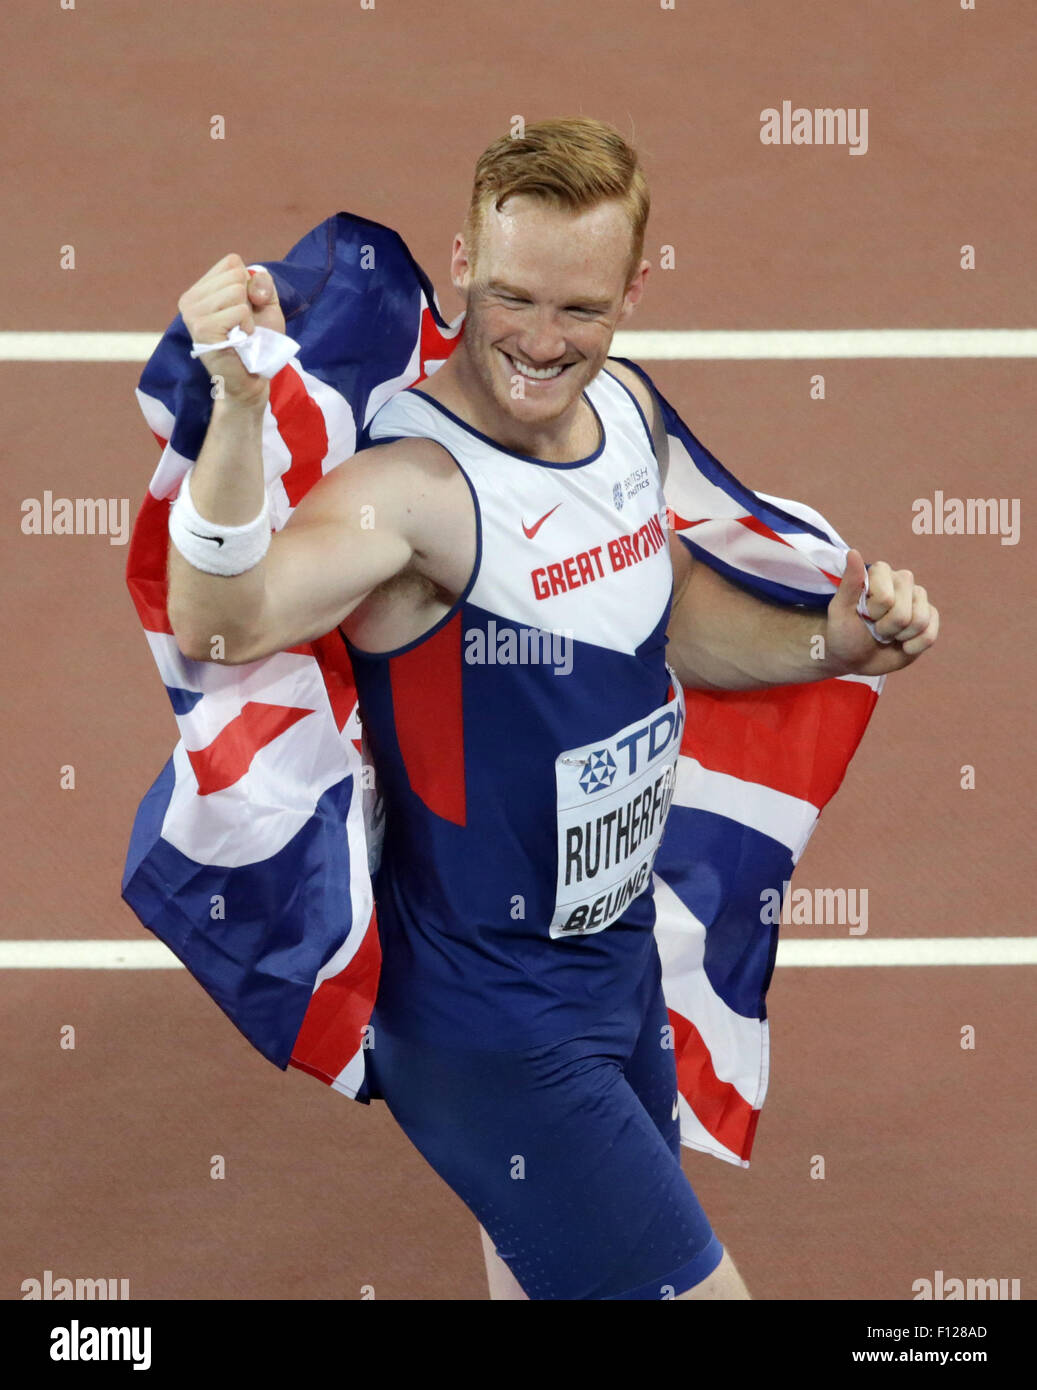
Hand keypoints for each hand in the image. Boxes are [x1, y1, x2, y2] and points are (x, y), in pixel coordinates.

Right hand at [177, 254, 284, 407]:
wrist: (253, 380)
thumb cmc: (258, 343)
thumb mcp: (266, 305)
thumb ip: (262, 282)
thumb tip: (249, 279)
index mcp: (200, 290)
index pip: (232, 262)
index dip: (250, 285)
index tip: (247, 310)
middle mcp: (190, 299)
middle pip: (235, 274)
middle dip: (250, 301)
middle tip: (243, 326)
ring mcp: (192, 313)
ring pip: (236, 290)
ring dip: (248, 316)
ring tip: (239, 334)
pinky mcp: (201, 329)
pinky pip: (239, 311)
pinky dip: (247, 327)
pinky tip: (238, 341)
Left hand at [826, 549, 939, 675]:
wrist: (855, 659)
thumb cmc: (844, 632)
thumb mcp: (840, 610)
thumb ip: (849, 583)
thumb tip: (853, 552)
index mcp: (880, 572)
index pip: (886, 597)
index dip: (874, 612)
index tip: (863, 614)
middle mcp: (902, 580)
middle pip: (903, 613)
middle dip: (886, 628)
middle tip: (875, 627)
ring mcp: (919, 598)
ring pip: (920, 622)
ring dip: (900, 637)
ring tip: (888, 634)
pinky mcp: (930, 617)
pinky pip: (930, 635)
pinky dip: (913, 646)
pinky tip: (902, 644)